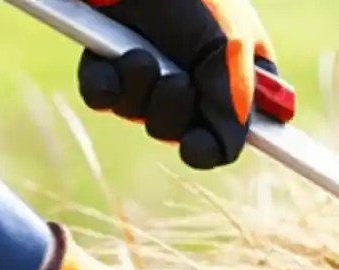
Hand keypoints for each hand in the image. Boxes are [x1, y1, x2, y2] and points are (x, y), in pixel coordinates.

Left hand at [74, 0, 277, 169]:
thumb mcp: (230, 49)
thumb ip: (233, 106)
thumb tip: (223, 150)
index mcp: (234, 78)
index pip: (228, 134)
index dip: (216, 144)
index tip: (199, 146)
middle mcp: (193, 80)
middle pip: (182, 135)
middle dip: (174, 110)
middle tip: (177, 79)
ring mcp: (148, 75)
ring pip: (142, 119)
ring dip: (142, 90)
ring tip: (141, 52)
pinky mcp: (107, 64)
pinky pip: (103, 100)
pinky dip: (108, 82)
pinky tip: (115, 56)